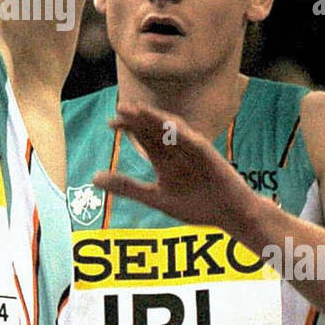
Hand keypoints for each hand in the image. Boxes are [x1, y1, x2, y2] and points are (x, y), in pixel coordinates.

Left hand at [92, 102, 261, 236]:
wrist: (231, 216)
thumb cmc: (197, 206)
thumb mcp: (156, 198)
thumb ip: (127, 187)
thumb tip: (93, 177)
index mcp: (165, 158)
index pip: (143, 137)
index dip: (128, 128)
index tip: (109, 124)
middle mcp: (178, 150)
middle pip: (155, 129)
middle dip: (138, 118)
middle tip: (120, 108)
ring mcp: (194, 150)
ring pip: (173, 129)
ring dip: (157, 118)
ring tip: (140, 109)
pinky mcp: (209, 155)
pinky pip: (194, 141)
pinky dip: (182, 133)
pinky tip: (168, 126)